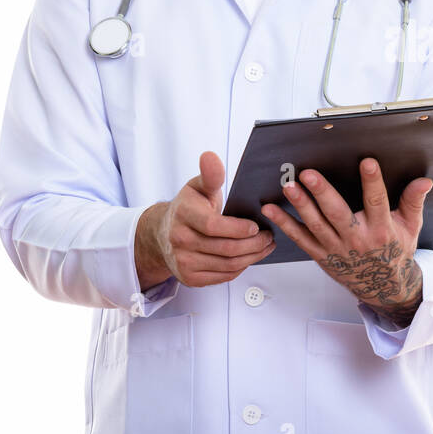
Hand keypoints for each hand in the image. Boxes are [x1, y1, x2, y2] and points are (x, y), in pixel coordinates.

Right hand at [135, 151, 275, 288]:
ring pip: (227, 264)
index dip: (238, 228)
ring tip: (266, 245)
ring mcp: (183, 262)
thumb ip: (210, 175)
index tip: (256, 226)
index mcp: (182, 214)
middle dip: (254, 244)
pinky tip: (250, 256)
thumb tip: (210, 156)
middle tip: (269, 235)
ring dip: (253, 257)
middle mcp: (179, 240)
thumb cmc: (188, 207)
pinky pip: (223, 276)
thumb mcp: (198, 186)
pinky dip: (241, 267)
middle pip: (225, 248)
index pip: (213, 226)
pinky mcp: (189, 277)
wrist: (162, 233)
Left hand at [261, 158, 431, 326]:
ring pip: (316, 225)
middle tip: (308, 174)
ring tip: (289, 187)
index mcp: (381, 229)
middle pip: (337, 213)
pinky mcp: (322, 255)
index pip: (376, 201)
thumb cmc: (395, 252)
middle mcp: (357, 239)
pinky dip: (284, 224)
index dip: (372, 181)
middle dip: (322, 193)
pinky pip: (300, 239)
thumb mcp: (410, 227)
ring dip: (300, 205)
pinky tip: (271, 210)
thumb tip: (423, 181)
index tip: (367, 162)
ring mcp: (337, 248)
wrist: (383, 287)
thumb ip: (413, 202)